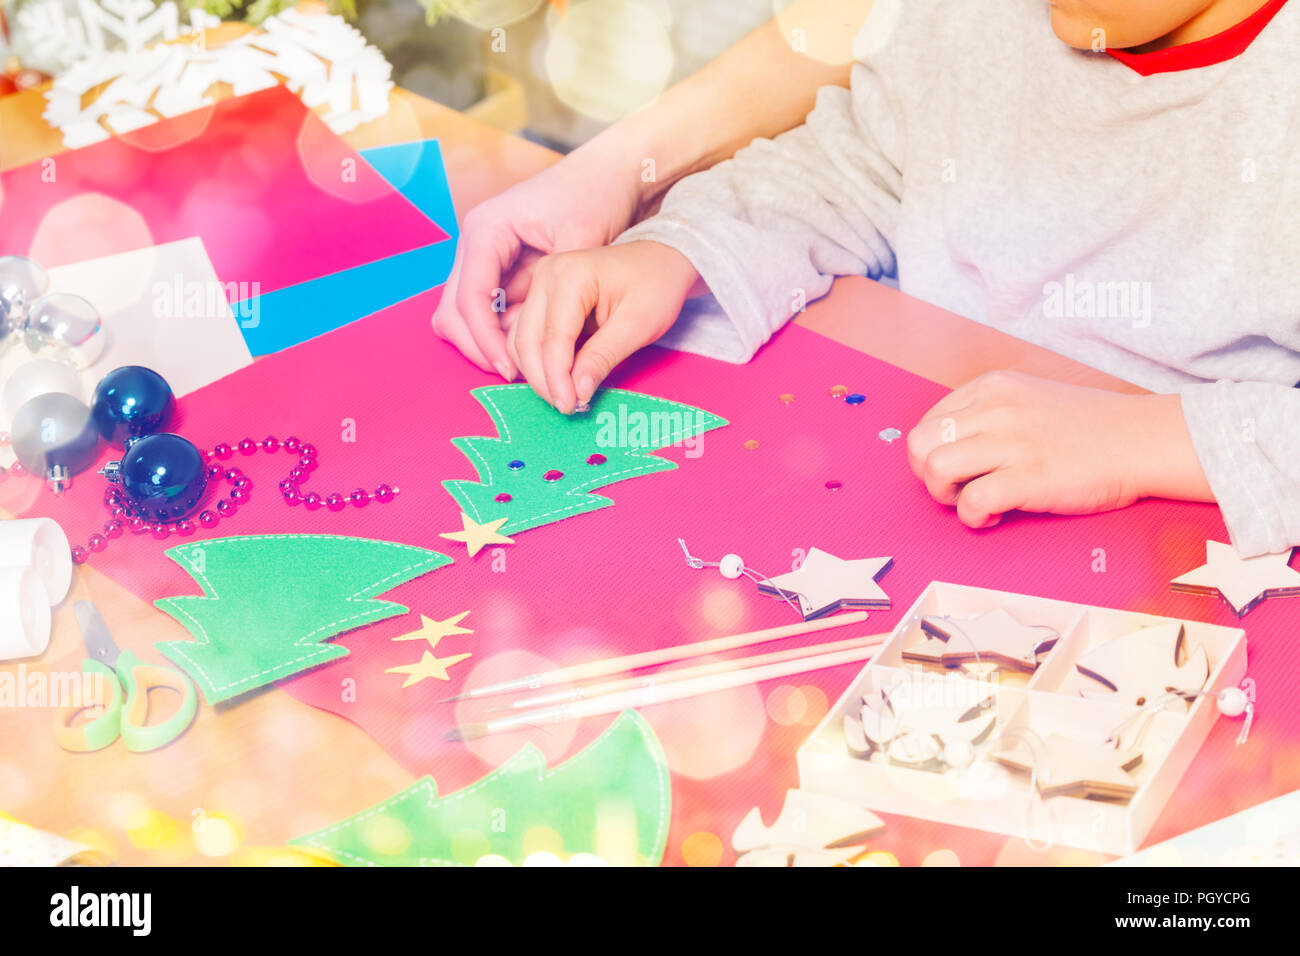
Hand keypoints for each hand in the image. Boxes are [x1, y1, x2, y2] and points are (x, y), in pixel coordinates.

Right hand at [431, 140, 640, 378]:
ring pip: (464, 315)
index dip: (485, 340)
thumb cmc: (596, 195)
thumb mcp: (581, 241)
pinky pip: (489, 310)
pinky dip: (501, 333)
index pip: (469, 298)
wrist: (612, 171)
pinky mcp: (502, 269)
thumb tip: (542, 343)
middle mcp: (476, 243)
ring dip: (486, 343)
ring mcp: (486, 257)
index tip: (510, 370)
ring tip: (525, 368)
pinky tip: (531, 350)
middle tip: (514, 375)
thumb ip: (557, 292)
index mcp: (485, 230)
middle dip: (478, 346)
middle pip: (453, 311)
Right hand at [507, 241, 700, 412]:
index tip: (571, 407)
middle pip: (527, 340)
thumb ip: (604, 357)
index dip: (557, 378)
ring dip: (537, 373)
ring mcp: (540, 283)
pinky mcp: (542, 295)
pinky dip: (539, 360)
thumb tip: (577, 392)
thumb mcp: (639, 324)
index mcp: (570, 274)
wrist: (661, 260)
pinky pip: (527, 334)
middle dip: (543, 380)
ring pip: (520, 340)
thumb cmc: (656, 286)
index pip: (553, 338)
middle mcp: (546, 274)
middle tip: (567, 408)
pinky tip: (559, 379)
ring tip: (565, 396)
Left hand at [906, 370, 1213, 527]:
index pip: (928, 421)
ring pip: (935, 469)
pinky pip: (971, 502)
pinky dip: (973, 518)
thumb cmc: (1089, 427)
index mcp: (992, 387)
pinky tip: (996, 516)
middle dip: (927, 475)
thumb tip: (951, 445)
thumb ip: (989, 413)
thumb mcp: (1029, 398)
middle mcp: (995, 409)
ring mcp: (1011, 442)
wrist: (1142, 439)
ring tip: (975, 502)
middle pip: (920, 444)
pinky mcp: (1028, 478)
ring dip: (946, 496)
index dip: (933, 453)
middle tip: (957, 489)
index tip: (959, 468)